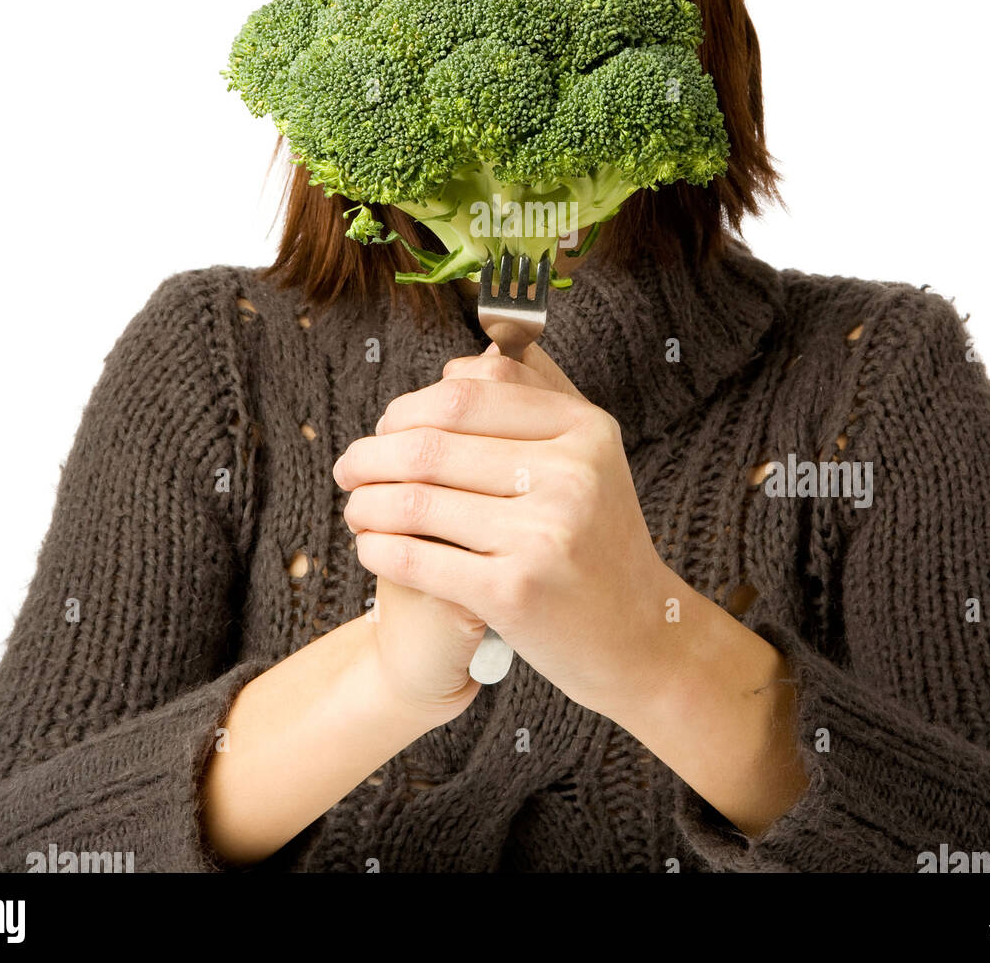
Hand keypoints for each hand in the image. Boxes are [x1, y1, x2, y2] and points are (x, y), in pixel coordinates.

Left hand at [336, 342, 678, 719]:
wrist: (639, 637)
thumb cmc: (599, 539)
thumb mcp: (590, 454)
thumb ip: (536, 395)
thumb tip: (470, 354)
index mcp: (584, 429)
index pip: (466, 395)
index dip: (408, 407)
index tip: (385, 426)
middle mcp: (571, 475)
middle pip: (433, 445)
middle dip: (373, 454)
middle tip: (350, 466)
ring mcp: (544, 535)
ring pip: (416, 502)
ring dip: (366, 502)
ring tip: (355, 507)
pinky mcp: (514, 593)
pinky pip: (417, 558)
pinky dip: (379, 549)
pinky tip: (370, 547)